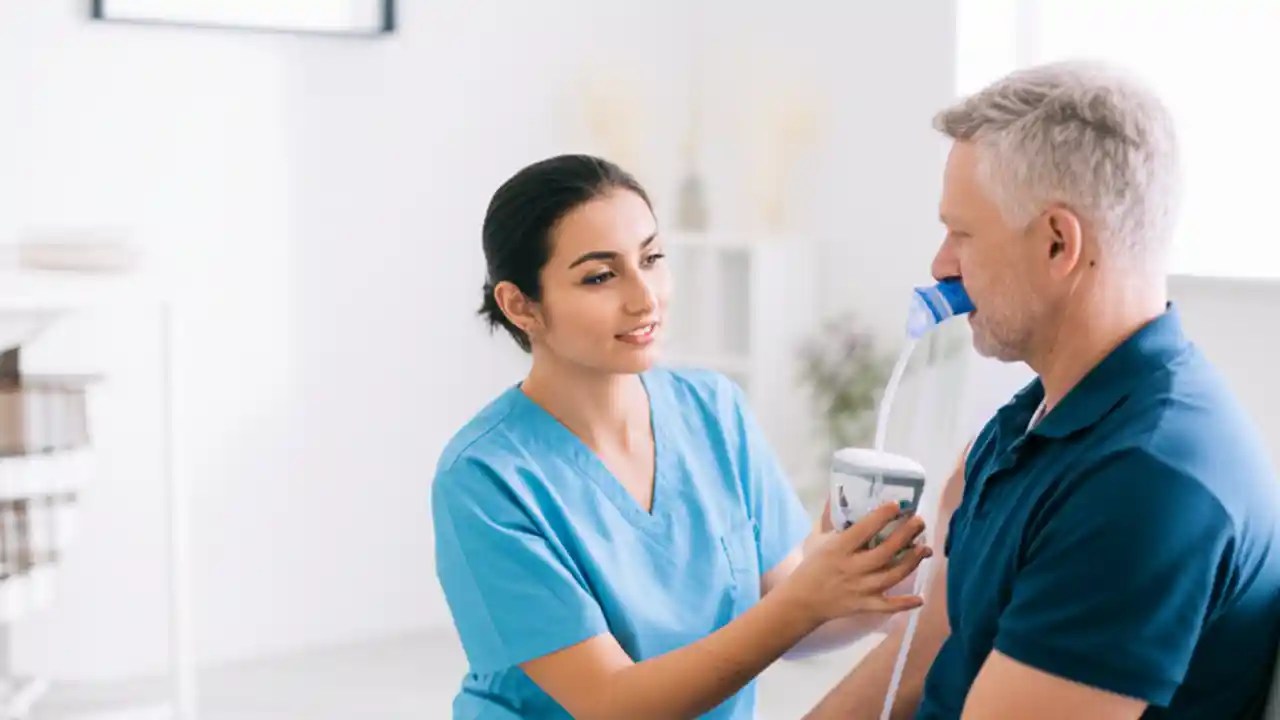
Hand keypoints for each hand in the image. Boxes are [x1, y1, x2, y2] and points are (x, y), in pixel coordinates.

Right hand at [780, 503, 930, 627]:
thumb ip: (834, 523)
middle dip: (905, 535)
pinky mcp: (864, 606)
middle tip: (919, 522)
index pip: (864, 529)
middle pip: (885, 551)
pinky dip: (904, 604)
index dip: (882, 516)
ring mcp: (860, 589)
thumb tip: (841, 497)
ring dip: (911, 562)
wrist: (801, 601)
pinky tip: (920, 599)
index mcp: (839, 549)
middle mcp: (852, 568)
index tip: (898, 505)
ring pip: (891, 576)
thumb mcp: (819, 541)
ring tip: (925, 549)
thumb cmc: (812, 567)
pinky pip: (887, 606)